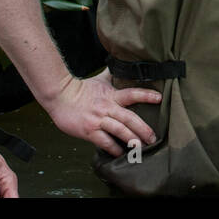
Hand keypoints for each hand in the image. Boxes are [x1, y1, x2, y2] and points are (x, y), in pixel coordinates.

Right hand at [46, 70, 161, 157]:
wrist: (59, 96)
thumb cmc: (80, 88)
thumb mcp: (99, 80)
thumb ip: (112, 75)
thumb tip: (121, 65)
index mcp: (111, 95)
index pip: (132, 93)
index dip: (146, 95)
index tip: (159, 98)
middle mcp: (107, 107)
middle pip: (130, 118)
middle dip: (143, 129)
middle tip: (153, 138)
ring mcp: (98, 120)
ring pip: (119, 131)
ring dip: (132, 140)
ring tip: (141, 148)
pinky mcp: (89, 131)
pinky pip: (105, 141)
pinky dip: (114, 148)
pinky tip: (121, 153)